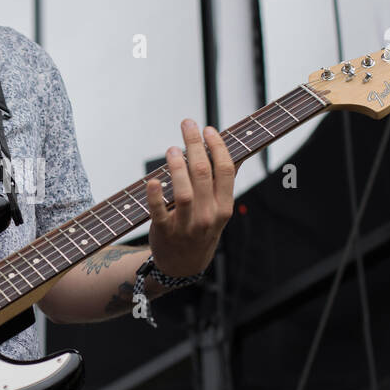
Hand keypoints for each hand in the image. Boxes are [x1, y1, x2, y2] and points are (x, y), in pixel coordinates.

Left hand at [145, 119, 235, 278]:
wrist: (183, 264)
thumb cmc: (201, 229)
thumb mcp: (219, 210)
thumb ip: (223, 183)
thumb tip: (237, 151)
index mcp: (224, 207)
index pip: (226, 171)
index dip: (218, 147)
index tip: (208, 130)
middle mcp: (208, 216)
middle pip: (204, 174)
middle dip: (195, 144)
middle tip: (187, 124)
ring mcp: (186, 225)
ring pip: (184, 191)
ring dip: (178, 166)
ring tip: (172, 148)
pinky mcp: (164, 231)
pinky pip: (159, 211)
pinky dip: (154, 196)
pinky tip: (152, 180)